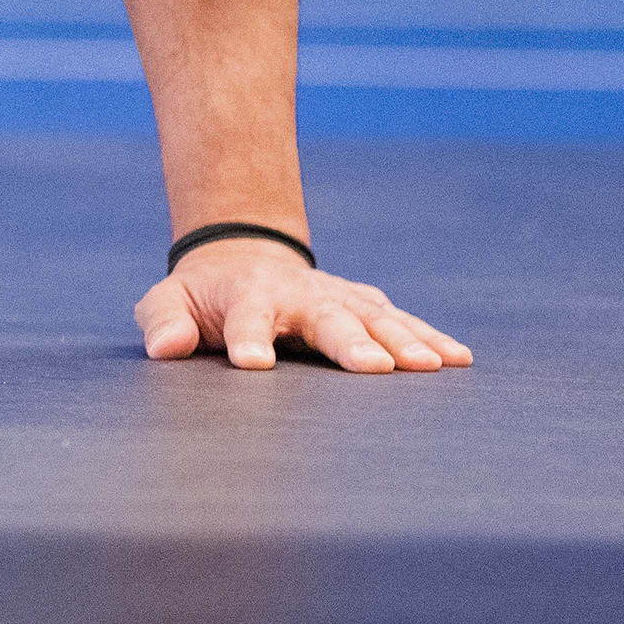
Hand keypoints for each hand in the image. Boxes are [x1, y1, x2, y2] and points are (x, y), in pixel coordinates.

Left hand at [140, 239, 471, 372]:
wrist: (243, 257)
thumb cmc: (203, 296)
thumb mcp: (170, 302)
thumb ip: (164, 321)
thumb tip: (165, 348)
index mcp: (247, 295)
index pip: (246, 318)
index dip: (247, 340)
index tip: (251, 364)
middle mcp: (300, 294)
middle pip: (327, 319)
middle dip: (350, 342)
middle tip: (374, 366)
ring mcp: (338, 298)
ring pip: (375, 319)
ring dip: (403, 342)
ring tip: (431, 367)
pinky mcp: (364, 305)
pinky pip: (402, 321)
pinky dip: (430, 337)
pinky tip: (459, 358)